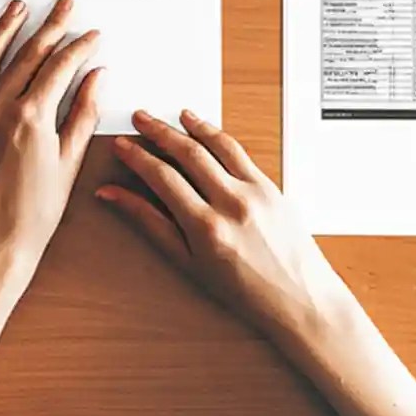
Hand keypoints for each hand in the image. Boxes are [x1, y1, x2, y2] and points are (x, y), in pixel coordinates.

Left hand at [0, 0, 102, 286]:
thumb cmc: (33, 213)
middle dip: (49, 27)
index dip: (79, 47)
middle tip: (63, 7)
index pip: (60, 67)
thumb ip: (82, 114)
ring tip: (18, 8)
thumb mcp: (68, 163)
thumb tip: (97, 78)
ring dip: (4, 30)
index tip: (92, 36)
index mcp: (31, 117)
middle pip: (27, 55)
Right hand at [96, 110, 343, 333]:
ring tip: (170, 116)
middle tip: (140, 119)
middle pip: (187, 153)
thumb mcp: (188, 262)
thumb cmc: (245, 291)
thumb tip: (115, 196)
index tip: (123, 146)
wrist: (299, 299)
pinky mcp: (273, 187)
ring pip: (216, 144)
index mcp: (207, 228)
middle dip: (158, 131)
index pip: (162, 178)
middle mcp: (233, 205)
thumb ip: (150, 223)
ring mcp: (256, 193)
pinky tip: (205, 129)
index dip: (137, 157)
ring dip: (190, 126)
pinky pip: (241, 153)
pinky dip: (219, 136)